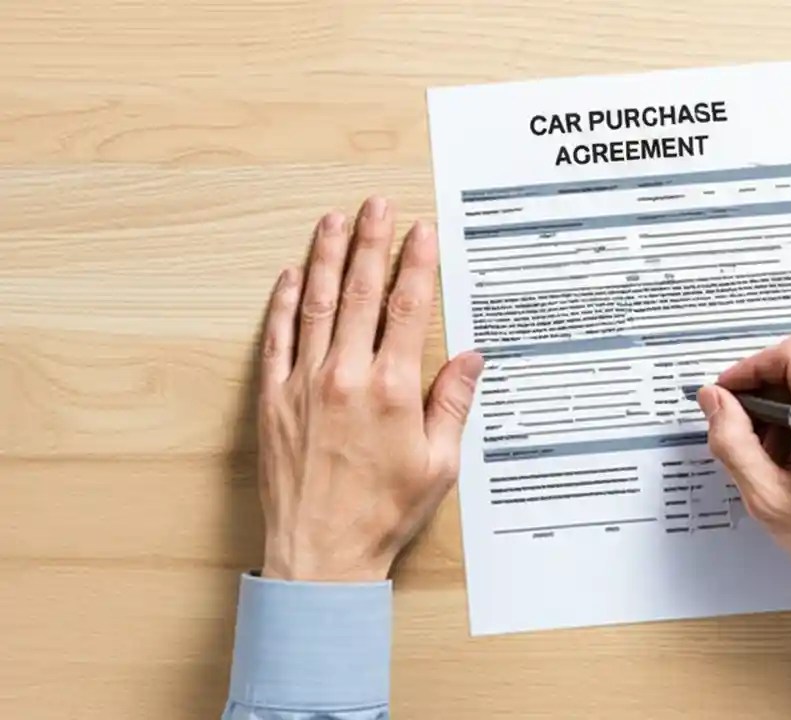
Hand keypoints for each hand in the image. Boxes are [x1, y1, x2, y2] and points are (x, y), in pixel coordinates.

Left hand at [256, 197, 481, 581]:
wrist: (321, 553)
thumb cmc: (383, 513)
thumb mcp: (438, 463)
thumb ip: (452, 403)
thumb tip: (469, 357)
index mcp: (391, 390)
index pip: (406, 309)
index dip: (415, 264)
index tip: (420, 232)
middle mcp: (344, 378)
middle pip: (359, 293)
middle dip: (370, 243)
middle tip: (376, 206)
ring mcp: (303, 386)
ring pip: (316, 305)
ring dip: (325, 257)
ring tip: (333, 221)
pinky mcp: (273, 401)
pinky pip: (277, 340)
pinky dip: (284, 304)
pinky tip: (292, 276)